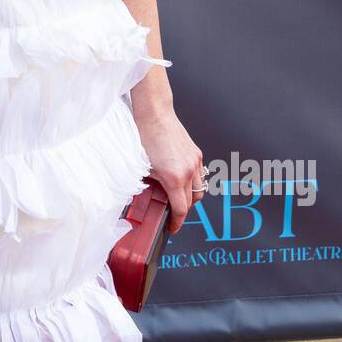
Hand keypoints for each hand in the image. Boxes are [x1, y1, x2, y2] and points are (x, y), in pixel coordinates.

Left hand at [132, 103, 204, 235]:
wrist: (154, 113)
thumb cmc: (144, 136)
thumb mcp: (142, 168)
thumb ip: (149, 186)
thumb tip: (150, 197)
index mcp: (174, 177)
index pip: (181, 209)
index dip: (176, 222)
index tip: (172, 228)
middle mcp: (188, 170)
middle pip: (192, 201)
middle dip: (182, 210)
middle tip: (170, 213)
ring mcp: (195, 161)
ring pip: (199, 188)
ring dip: (190, 196)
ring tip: (176, 196)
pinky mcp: (196, 153)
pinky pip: (199, 174)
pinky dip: (192, 181)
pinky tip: (179, 179)